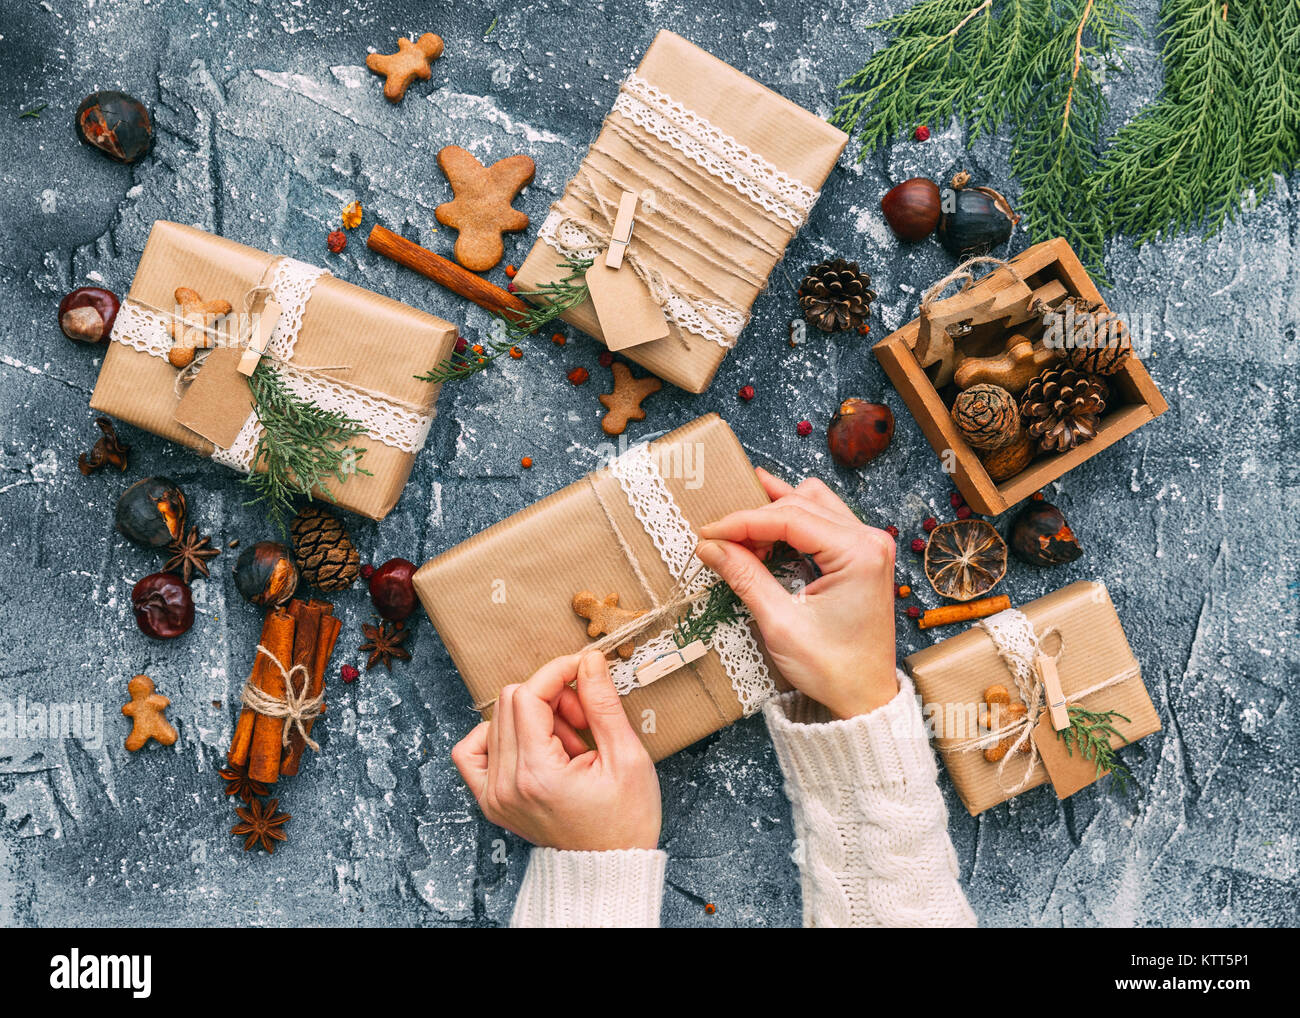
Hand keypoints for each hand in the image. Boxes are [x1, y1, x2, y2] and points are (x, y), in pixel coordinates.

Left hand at [451, 651, 660, 850]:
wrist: (610, 869)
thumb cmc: (625, 821)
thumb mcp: (628, 758)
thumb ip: (602, 704)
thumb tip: (588, 661)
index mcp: (538, 774)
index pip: (527, 695)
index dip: (557, 672)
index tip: (583, 668)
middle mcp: (506, 785)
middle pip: (510, 702)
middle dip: (551, 697)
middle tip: (584, 720)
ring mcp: (493, 795)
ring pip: (496, 720)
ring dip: (533, 718)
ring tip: (568, 742)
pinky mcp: (490, 801)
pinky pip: (473, 752)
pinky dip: (498, 735)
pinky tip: (530, 742)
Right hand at [694, 469, 898, 718]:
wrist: (865, 698)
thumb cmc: (833, 669)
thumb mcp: (781, 623)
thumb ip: (745, 576)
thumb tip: (711, 546)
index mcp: (859, 553)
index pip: (790, 517)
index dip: (742, 522)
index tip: (708, 533)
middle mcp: (870, 539)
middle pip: (801, 503)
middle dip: (755, 518)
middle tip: (719, 539)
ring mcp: (869, 545)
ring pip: (812, 503)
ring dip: (774, 514)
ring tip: (741, 536)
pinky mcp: (863, 555)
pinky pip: (823, 521)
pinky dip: (791, 524)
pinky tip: (765, 536)